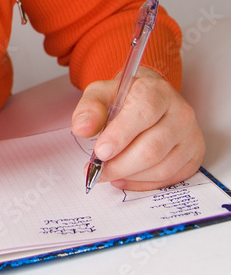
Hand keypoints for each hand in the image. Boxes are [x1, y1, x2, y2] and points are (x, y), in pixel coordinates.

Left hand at [71, 67, 204, 189]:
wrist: (150, 98)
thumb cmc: (126, 98)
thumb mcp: (101, 93)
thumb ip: (89, 108)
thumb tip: (81, 128)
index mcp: (157, 92)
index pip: (143, 114)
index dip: (120, 136)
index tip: (100, 152)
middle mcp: (180, 113)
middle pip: (152, 148)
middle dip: (121, 164)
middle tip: (98, 170)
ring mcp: (190, 135)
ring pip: (161, 167)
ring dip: (130, 175)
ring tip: (109, 173)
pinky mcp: (193, 155)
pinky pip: (169, 178)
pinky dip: (143, 183)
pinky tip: (125, 177)